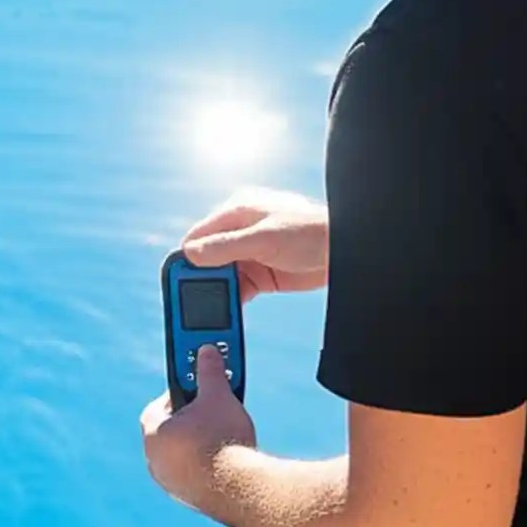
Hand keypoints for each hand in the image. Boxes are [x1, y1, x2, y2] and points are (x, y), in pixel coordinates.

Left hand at [141, 345, 256, 510]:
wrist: (236, 487)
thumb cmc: (221, 441)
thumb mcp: (218, 396)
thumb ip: (210, 371)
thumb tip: (207, 351)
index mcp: (154, 432)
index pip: (161, 403)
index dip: (182, 390)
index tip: (198, 384)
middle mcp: (155, 458)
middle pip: (173, 427)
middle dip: (193, 414)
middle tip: (214, 404)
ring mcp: (171, 479)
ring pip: (183, 451)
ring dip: (200, 438)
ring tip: (225, 428)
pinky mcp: (188, 495)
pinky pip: (194, 470)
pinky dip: (206, 460)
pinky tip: (226, 455)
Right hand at [182, 188, 328, 301]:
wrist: (349, 251)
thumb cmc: (312, 232)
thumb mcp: (266, 238)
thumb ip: (227, 246)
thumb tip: (191, 252)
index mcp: (237, 211)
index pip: (199, 235)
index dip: (187, 259)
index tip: (177, 282)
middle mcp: (240, 232)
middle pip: (207, 258)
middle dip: (199, 279)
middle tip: (192, 303)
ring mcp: (251, 254)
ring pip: (221, 276)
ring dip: (216, 294)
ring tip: (208, 314)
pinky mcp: (262, 274)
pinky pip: (238, 289)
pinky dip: (232, 301)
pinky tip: (227, 315)